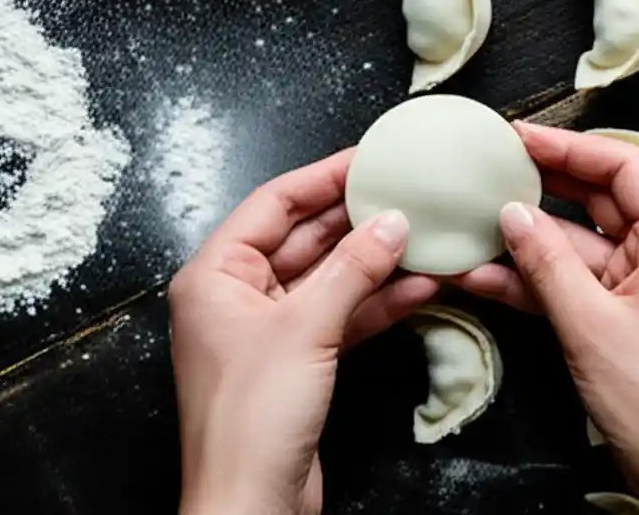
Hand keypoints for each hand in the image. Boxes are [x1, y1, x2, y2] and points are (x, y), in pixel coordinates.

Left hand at [169, 150, 438, 514]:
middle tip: (405, 193)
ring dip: (374, 263)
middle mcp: (235, 297)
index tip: (367, 158)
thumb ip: (351, 270)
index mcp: (214, 275)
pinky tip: (420, 286)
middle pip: (302, 239)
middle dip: (356, 220)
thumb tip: (390, 224)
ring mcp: (267, 332)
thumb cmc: (250, 421)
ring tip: (424, 236)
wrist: (251, 505)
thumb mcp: (306, 329)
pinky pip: (339, 317)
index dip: (322, 177)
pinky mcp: (296, 364)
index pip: (272, 203)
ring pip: (327, 279)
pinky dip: (376, 304)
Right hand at [455, 123, 638, 514]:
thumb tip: (511, 213)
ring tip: (474, 224)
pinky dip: (538, 280)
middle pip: (603, 200)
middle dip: (544, 186)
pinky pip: (579, 284)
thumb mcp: (589, 324)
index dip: (570, 148)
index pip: (626, 166)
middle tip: (493, 167)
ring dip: (530, 241)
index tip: (520, 139)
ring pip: (582, 246)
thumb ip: (546, 261)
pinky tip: (486, 274)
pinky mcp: (629, 318)